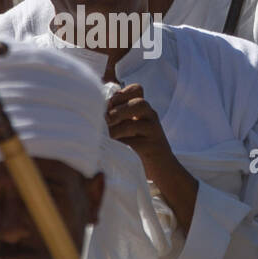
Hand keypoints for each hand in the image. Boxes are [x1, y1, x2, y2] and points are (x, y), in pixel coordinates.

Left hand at [106, 85, 197, 230]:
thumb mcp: (128, 130)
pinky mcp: (153, 147)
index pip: (136, 89)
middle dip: (119, 109)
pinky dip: (122, 143)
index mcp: (143, 110)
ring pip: (135, 123)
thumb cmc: (139, 148)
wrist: (162, 170)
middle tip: (107, 120)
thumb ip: (116, 119)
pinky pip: (135, 142)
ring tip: (109, 135)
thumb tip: (94, 113)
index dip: (121, 94)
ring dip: (119, 126)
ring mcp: (154, 131)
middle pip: (139, 101)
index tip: (108, 105)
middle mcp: (150, 116)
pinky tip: (114, 148)